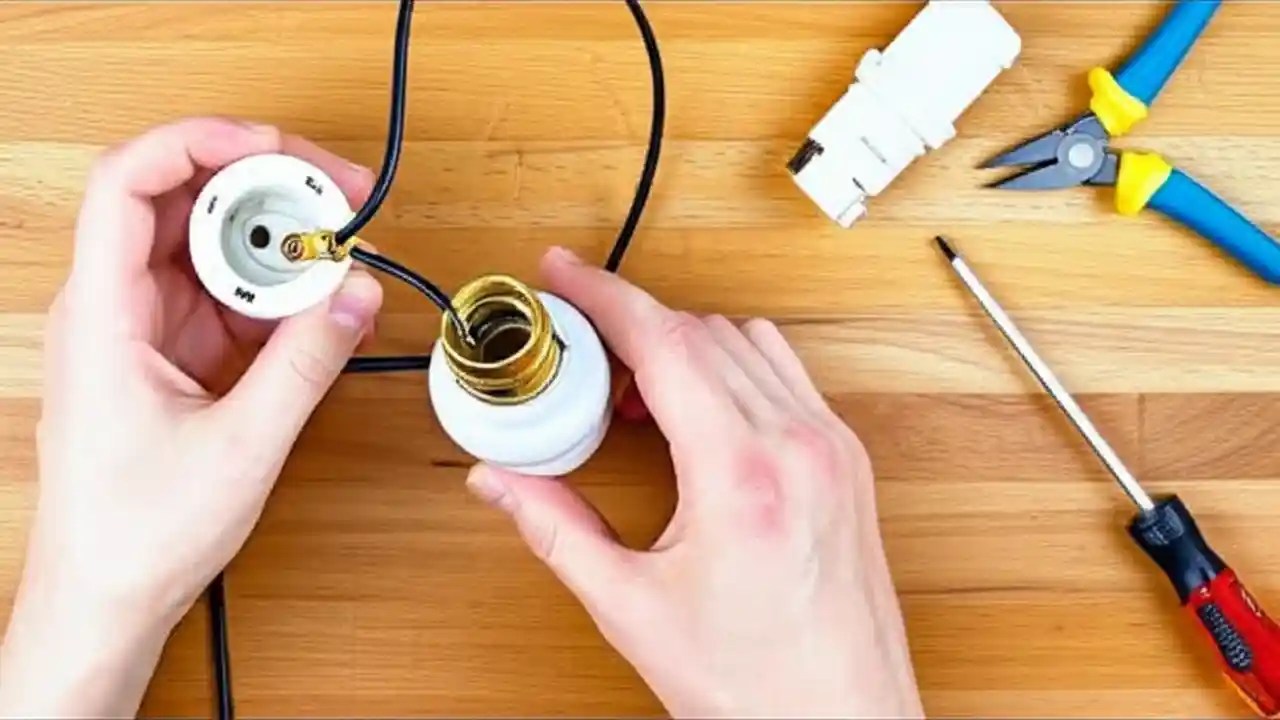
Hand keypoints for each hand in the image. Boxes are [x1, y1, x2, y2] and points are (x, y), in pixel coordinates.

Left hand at [0, 118, 382, 716]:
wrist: (106, 600)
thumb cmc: (137, 533)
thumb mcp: (242, 446)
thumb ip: (306, 362)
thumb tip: (356, 291)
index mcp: (103, 315)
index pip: (132, 183)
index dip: (202, 142)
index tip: (278, 150)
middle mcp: (115, 307)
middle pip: (182, 202)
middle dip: (264, 187)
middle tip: (337, 198)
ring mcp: (145, 328)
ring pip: (211, 248)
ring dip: (278, 244)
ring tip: (341, 255)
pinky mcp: (173, 354)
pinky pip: (228, 297)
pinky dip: (277, 295)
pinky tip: (323, 310)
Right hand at [466, 247, 922, 717]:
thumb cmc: (758, 687)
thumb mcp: (633, 609)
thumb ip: (556, 530)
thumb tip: (502, 482)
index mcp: (742, 473)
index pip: (665, 341)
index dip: (603, 294)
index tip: (562, 271)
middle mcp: (799, 445)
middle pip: (703, 331)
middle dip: (632, 325)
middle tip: (578, 351)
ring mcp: (833, 449)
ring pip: (749, 342)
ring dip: (685, 345)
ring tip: (633, 393)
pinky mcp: (848, 464)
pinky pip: (785, 375)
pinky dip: (732, 369)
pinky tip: (696, 416)